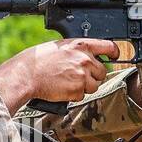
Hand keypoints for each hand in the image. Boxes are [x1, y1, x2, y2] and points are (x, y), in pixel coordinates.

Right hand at [0, 38, 117, 113]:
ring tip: (67, 82)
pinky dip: (74, 95)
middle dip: (92, 75)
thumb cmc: (37, 60)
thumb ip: (76, 51)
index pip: (108, 46)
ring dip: (84, 87)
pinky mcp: (78, 90)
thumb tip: (86, 57)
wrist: (26, 75)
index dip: (113, 52)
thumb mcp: (59, 47)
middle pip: (102, 71)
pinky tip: (63, 88)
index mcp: (81, 45)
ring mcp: (83, 76)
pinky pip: (83, 95)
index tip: (115, 56)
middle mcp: (85, 59)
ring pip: (94, 86)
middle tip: (77, 76)